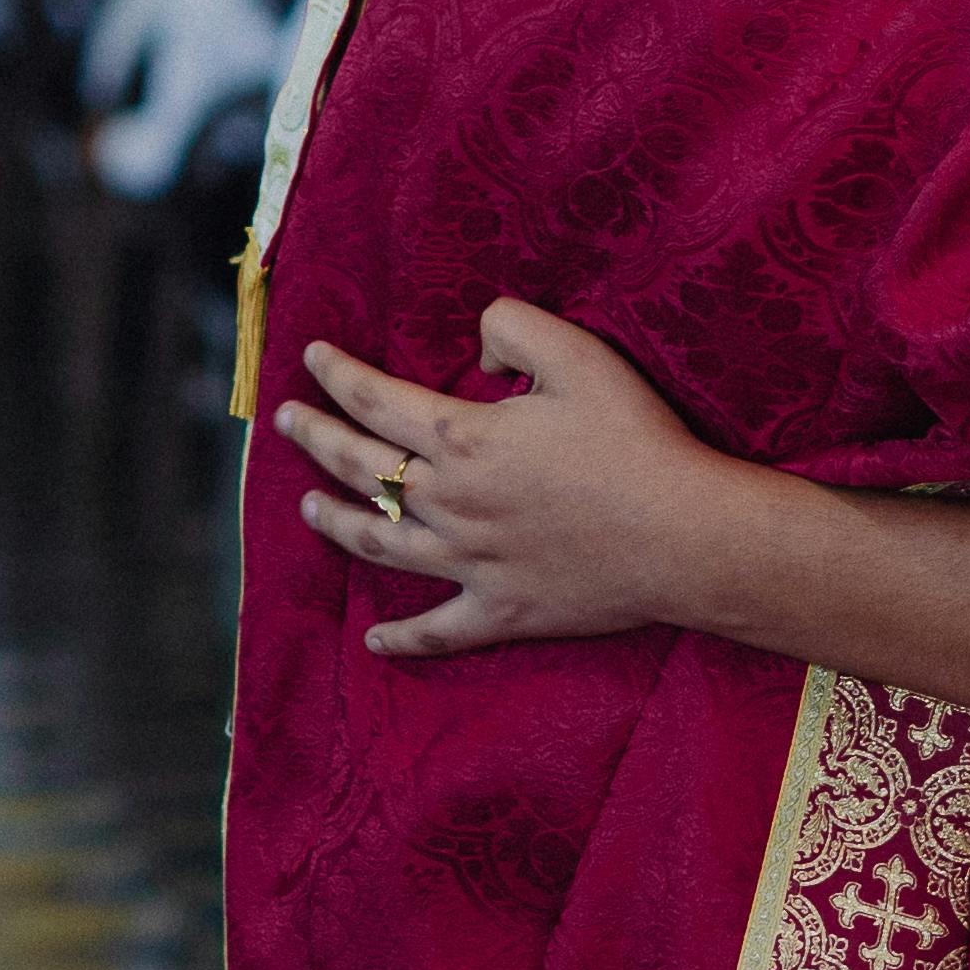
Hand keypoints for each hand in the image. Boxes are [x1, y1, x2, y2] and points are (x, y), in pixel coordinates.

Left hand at [282, 302, 745, 658]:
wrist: (682, 535)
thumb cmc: (635, 440)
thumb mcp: (578, 355)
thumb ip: (513, 329)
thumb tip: (475, 350)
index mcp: (462, 439)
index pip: (377, 401)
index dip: (339, 376)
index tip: (313, 359)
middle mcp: (450, 502)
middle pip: (362, 467)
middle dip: (317, 437)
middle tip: (287, 421)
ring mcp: (469, 563)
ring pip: (380, 542)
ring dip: (337, 521)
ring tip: (310, 506)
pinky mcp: (499, 612)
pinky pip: (438, 631)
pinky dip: (402, 639)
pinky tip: (374, 640)